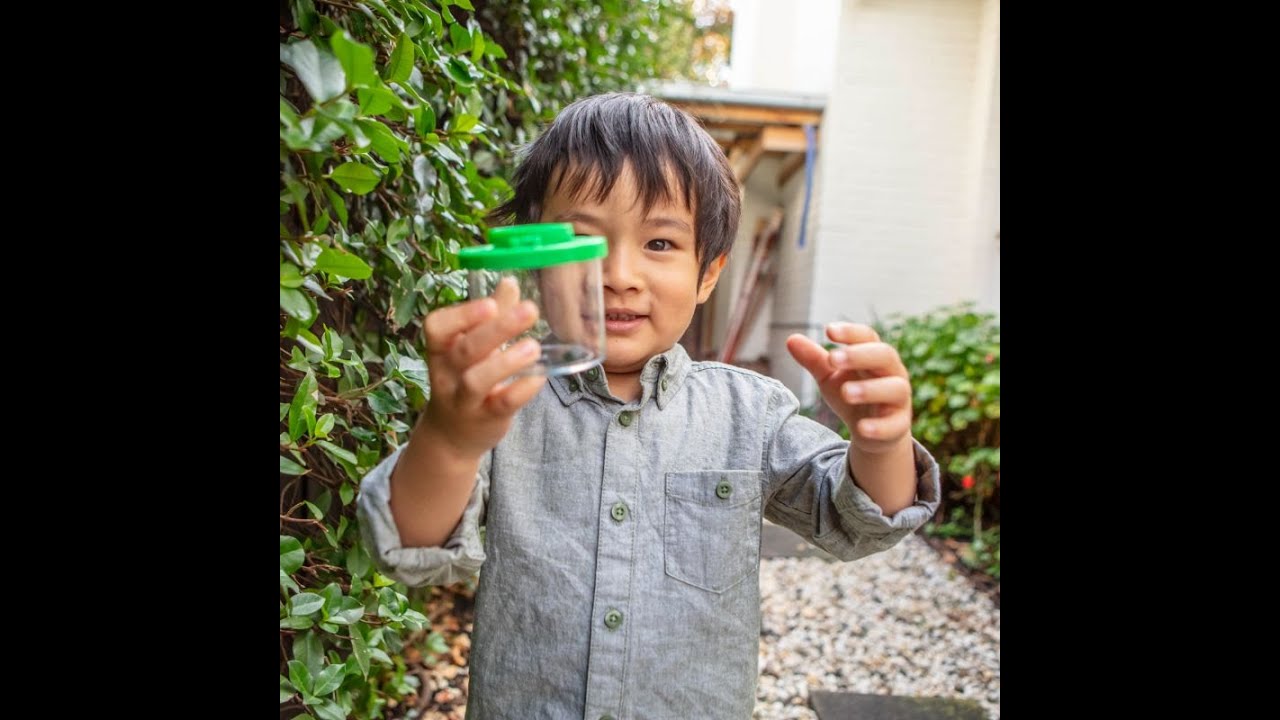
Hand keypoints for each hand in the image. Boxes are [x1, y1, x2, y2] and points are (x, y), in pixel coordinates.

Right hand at [419, 277, 545, 457]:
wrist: (451, 435)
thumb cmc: (465, 380)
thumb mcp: (472, 348)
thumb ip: (491, 317)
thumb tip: (509, 282)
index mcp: (441, 349)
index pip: (437, 327)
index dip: (462, 315)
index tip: (491, 304)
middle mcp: (447, 374)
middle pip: (465, 349)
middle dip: (497, 329)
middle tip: (530, 311)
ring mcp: (463, 399)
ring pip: (476, 380)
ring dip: (506, 362)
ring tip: (534, 347)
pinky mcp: (485, 419)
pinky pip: (501, 404)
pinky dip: (521, 390)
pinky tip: (539, 377)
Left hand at [786, 323, 912, 454]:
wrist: (871, 431)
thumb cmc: (852, 395)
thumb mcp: (830, 377)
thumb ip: (814, 360)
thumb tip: (791, 339)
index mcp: (874, 356)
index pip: (868, 337)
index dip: (851, 332)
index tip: (828, 331)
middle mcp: (892, 373)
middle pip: (885, 356)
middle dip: (860, 355)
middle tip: (833, 359)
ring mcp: (898, 400)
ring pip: (895, 388)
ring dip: (870, 389)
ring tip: (846, 392)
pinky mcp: (899, 426)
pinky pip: (894, 425)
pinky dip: (879, 426)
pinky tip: (861, 428)